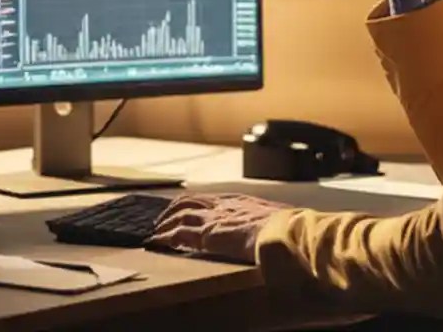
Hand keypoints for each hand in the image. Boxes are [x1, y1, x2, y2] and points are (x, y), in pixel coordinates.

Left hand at [147, 193, 290, 263]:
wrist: (284, 231)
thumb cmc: (286, 228)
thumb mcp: (274, 219)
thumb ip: (266, 223)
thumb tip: (276, 230)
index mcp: (239, 200)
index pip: (209, 198)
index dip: (194, 203)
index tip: (185, 208)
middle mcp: (223, 205)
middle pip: (189, 200)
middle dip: (173, 209)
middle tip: (163, 219)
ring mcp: (213, 218)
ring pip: (179, 214)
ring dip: (165, 223)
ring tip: (156, 231)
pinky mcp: (206, 234)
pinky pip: (178, 234)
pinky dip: (164, 237)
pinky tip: (156, 243)